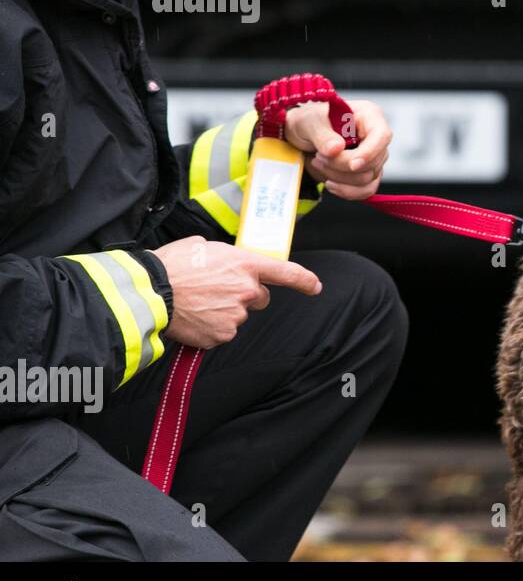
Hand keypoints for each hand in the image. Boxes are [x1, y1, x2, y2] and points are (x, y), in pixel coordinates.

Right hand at [152, 236, 321, 349]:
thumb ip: (224, 256)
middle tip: (216, 291)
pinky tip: (194, 317)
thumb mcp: (202, 246)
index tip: (315, 286)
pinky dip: (211, 327)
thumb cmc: (172, 265)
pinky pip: (223, 332)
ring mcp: (236, 315)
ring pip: (238, 315)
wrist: (150, 292)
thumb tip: (223, 263)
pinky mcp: (222, 335)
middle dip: (244, 296)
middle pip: (260, 298)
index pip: (287, 273)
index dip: (305, 280)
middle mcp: (247, 290)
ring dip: (224, 311)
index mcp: (245, 264)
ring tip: (197, 301)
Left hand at [283, 99, 391, 200]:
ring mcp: (374, 157)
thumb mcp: (309, 122)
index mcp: (368, 115)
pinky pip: (366, 190)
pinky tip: (330, 183)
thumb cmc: (308, 122)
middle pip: (373, 162)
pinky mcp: (367, 173)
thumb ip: (322, 134)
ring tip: (318, 163)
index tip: (352, 165)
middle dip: (342, 166)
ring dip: (339, 178)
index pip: (382, 135)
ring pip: (367, 179)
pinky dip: (347, 191)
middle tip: (318, 157)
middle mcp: (375, 137)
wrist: (301, 137)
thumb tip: (336, 148)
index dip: (370, 152)